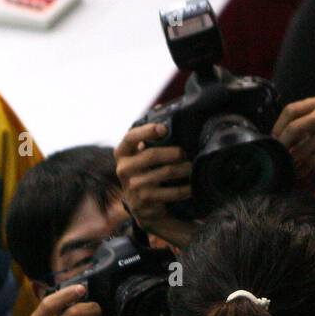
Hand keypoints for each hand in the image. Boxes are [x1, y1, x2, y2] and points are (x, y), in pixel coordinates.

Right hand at [114, 123, 200, 248]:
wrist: (140, 206)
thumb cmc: (144, 172)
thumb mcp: (139, 156)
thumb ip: (147, 139)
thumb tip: (163, 109)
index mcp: (122, 153)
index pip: (131, 137)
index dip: (147, 131)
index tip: (164, 129)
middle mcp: (123, 169)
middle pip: (151, 155)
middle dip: (173, 152)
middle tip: (186, 152)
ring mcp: (133, 187)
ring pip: (164, 173)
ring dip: (183, 169)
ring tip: (192, 167)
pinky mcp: (144, 203)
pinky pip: (170, 193)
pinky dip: (184, 189)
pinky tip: (191, 187)